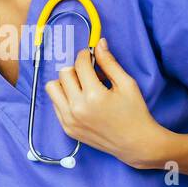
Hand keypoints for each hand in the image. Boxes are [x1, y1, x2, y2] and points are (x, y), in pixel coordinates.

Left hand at [44, 38, 168, 168]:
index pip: (79, 65)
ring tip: (82, 86)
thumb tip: (99, 43)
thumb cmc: (134, 112)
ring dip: (65, 83)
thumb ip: (110, 63)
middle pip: (63, 74)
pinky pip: (55, 104)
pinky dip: (65, 98)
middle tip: (90, 73)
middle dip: (76, 69)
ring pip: (53, 88)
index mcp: (93, 96)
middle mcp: (76, 108)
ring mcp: (69, 120)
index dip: (85, 55)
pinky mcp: (66, 128)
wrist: (134, 142)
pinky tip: (81, 100)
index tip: (91, 55)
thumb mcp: (127, 84)